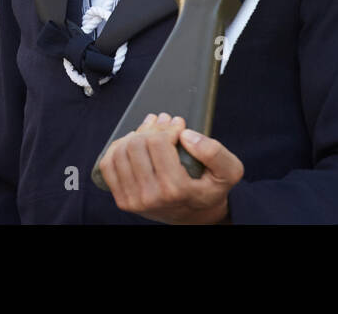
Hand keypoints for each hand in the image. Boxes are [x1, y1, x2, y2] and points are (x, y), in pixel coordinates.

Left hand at [98, 113, 243, 223]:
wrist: (195, 215)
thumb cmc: (209, 190)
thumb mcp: (229, 171)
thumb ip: (214, 152)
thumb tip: (186, 135)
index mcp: (176, 189)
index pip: (157, 143)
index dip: (168, 127)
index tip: (178, 125)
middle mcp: (151, 197)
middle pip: (137, 144)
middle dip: (151, 128)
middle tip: (164, 123)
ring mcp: (134, 200)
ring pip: (121, 151)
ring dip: (135, 134)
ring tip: (150, 131)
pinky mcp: (123, 200)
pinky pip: (108, 165)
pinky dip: (118, 148)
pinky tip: (133, 143)